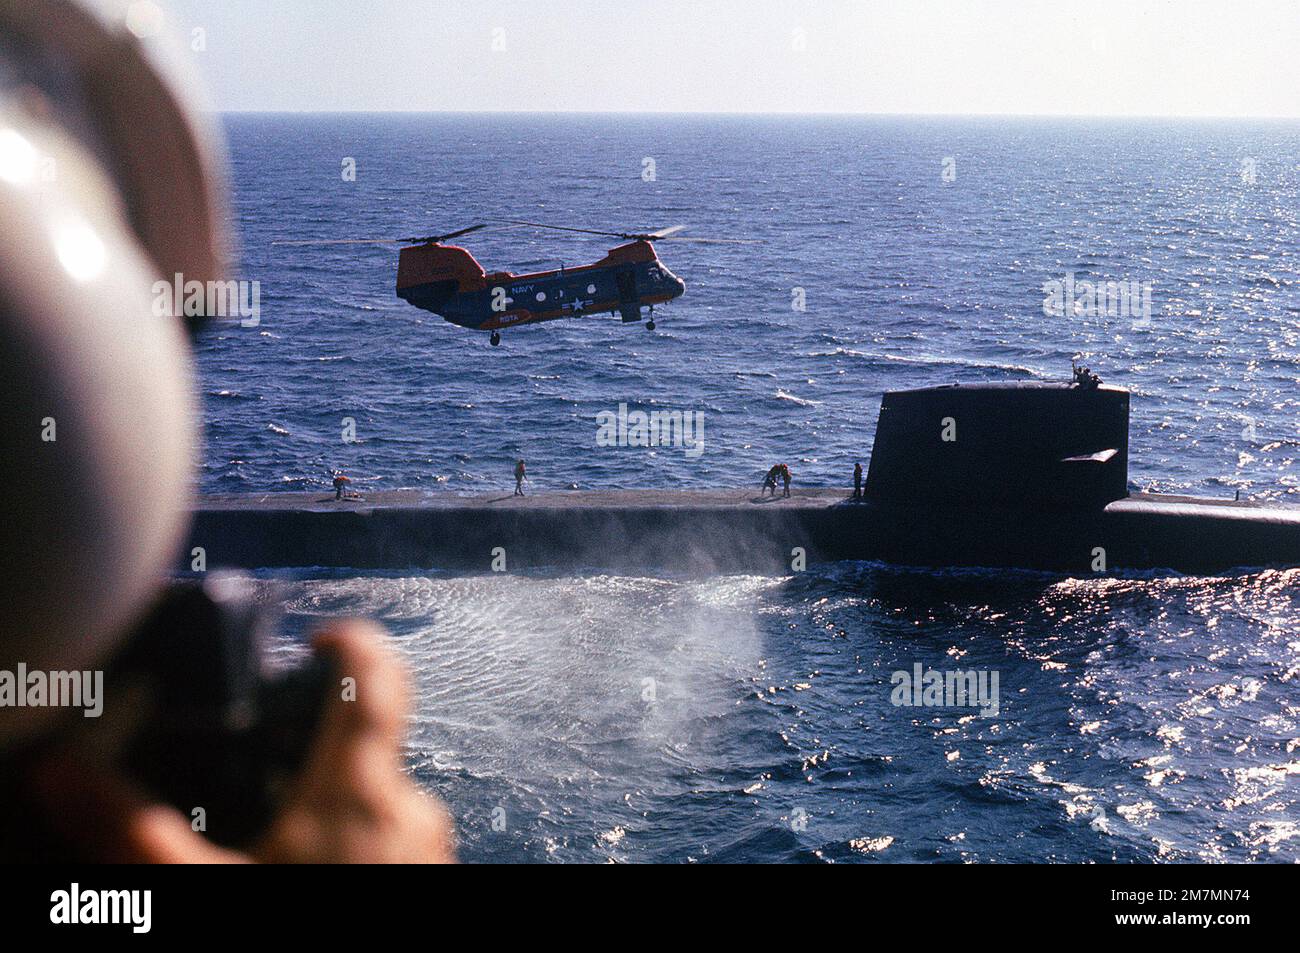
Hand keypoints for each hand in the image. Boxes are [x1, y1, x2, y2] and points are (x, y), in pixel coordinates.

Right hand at [33, 621, 455, 862]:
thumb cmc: (295, 949)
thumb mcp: (198, 890)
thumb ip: (130, 830)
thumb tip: (64, 773)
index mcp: (360, 790)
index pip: (376, 677)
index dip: (352, 641)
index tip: (318, 637)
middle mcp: (409, 809)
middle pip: (368, 745)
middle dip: (314, 749)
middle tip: (260, 764)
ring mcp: (428, 851)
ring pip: (376, 802)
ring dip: (329, 808)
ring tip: (269, 837)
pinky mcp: (430, 883)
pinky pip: (390, 845)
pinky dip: (349, 849)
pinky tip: (301, 874)